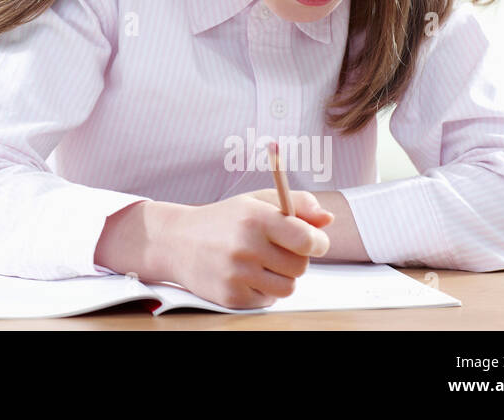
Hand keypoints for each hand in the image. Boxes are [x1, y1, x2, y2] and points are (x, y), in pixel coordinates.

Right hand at [160, 188, 332, 308]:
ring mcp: (237, 273)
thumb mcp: (256, 202)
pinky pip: (268, 301)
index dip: (317, 242)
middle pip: (300, 266)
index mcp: (255, 218)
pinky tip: (244, 275)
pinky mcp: (231, 296)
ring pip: (287, 288)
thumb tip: (327, 219)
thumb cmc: (223, 220)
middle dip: (294, 259)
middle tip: (275, 250)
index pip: (307, 239)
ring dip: (280, 278)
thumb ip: (296, 204)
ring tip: (260, 263)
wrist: (176, 241)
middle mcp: (245, 246)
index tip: (314, 242)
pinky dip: (262, 291)